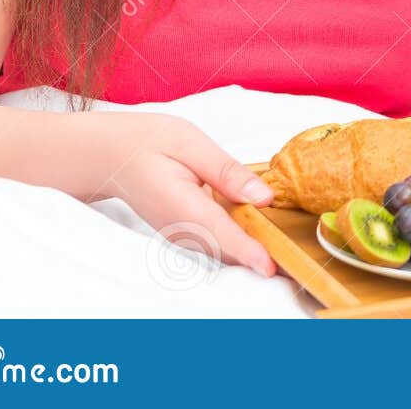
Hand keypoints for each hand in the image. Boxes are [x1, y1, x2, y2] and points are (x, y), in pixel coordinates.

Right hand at [93, 112, 278, 277]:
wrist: (111, 155)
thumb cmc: (149, 142)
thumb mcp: (192, 144)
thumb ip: (228, 173)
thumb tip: (264, 197)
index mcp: (183, 205)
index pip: (221, 234)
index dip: (248, 252)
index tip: (270, 267)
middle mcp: (181, 229)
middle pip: (227, 250)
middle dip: (261, 258)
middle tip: (299, 268)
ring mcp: (181, 235)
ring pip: (223, 250)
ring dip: (253, 254)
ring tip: (290, 260)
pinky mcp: (184, 233)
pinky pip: (216, 242)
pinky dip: (239, 243)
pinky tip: (263, 237)